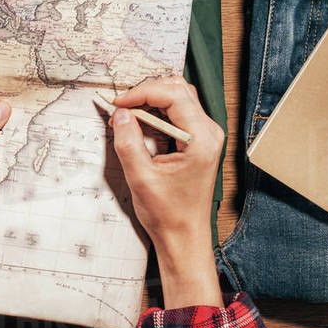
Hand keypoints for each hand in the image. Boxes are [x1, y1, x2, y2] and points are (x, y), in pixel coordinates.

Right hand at [109, 76, 225, 307]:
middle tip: (121, 106)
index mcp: (201, 140)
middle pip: (179, 90)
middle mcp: (209, 133)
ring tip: (127, 112)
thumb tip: (121, 114)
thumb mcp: (140, 178)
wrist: (184, 237)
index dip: (142, 92)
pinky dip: (158, 110)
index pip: (173, 96)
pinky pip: (179, 113)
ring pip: (180, 97)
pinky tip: (140, 121)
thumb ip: (128, 143)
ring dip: (151, 99)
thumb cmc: (168, 214)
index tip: (118, 103)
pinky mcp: (199, 141)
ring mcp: (206, 136)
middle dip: (147, 92)